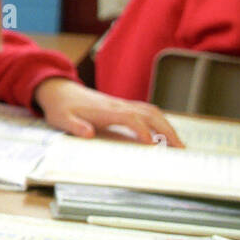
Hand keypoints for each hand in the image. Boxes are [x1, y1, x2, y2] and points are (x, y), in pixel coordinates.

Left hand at [33, 78, 182, 146]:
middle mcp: (118, 105)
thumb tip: (88, 133)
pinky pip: (147, 111)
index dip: (142, 131)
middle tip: (179, 148)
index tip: (150, 145)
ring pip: (151, 111)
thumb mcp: (62, 119)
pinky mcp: (123, 106)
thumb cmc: (61, 107)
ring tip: (179, 144)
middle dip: (166, 130)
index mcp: (105, 110)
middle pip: (149, 114)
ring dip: (167, 126)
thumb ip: (75, 126)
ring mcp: (122, 104)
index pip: (130, 118)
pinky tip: (166, 133)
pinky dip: (160, 121)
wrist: (60, 91)